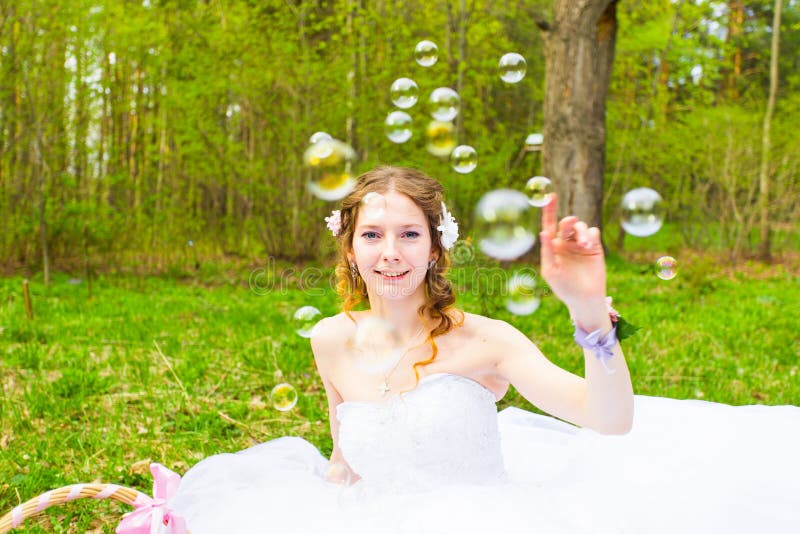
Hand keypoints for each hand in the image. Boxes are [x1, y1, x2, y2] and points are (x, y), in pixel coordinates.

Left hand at [539, 194, 607, 317]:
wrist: (585, 299)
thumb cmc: (564, 287)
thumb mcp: (551, 271)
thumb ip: (547, 252)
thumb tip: (543, 233)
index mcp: (553, 246)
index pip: (550, 225)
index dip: (549, 210)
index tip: (550, 196)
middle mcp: (566, 242)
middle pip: (566, 224)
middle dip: (568, 222)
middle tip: (571, 222)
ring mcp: (580, 244)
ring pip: (581, 227)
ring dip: (582, 232)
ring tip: (585, 245)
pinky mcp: (595, 247)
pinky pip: (593, 232)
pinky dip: (591, 235)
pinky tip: (589, 244)